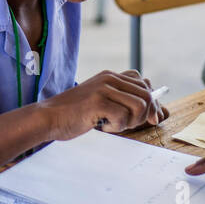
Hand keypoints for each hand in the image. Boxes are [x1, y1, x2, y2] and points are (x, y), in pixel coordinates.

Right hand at [39, 69, 167, 140]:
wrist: (48, 118)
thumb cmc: (74, 114)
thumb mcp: (100, 100)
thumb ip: (122, 100)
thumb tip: (157, 112)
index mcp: (111, 76)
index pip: (144, 84)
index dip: (151, 103)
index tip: (149, 119)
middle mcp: (109, 78)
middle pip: (146, 96)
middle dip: (142, 116)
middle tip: (125, 124)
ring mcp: (103, 88)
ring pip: (139, 106)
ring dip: (129, 122)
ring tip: (112, 124)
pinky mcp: (98, 102)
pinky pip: (123, 117)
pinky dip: (116, 127)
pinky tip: (101, 126)